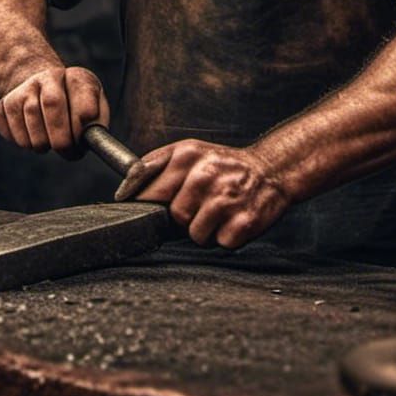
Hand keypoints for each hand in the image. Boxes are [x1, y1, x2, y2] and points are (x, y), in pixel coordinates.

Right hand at [0, 66, 108, 157]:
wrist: (37, 87)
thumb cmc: (72, 106)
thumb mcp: (93, 106)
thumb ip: (97, 122)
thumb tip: (90, 138)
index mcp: (75, 77)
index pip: (82, 90)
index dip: (83, 113)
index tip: (84, 133)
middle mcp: (48, 77)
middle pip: (52, 103)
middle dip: (61, 136)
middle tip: (67, 151)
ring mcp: (23, 89)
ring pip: (30, 118)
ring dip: (41, 142)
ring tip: (49, 144)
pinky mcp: (3, 105)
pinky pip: (10, 129)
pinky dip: (22, 141)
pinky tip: (32, 138)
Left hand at [132, 140, 290, 247]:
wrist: (271, 170)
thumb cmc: (225, 164)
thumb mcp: (189, 151)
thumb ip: (155, 164)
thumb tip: (124, 190)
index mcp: (187, 155)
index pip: (151, 192)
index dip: (150, 206)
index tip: (152, 211)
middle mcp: (206, 174)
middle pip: (174, 216)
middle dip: (186, 217)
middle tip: (203, 204)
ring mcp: (225, 199)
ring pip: (195, 234)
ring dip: (206, 230)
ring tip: (219, 211)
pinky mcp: (244, 222)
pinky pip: (220, 243)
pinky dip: (226, 237)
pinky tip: (233, 219)